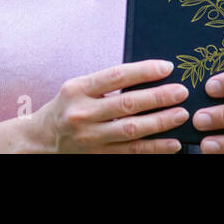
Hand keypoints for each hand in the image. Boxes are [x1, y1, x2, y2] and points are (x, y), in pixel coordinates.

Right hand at [30, 60, 190, 152]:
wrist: (42, 140)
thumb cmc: (67, 107)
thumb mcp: (79, 88)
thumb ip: (107, 83)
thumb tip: (150, 76)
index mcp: (78, 89)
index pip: (116, 76)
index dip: (143, 71)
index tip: (167, 67)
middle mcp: (82, 114)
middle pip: (126, 104)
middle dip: (158, 97)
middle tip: (181, 92)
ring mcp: (90, 138)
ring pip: (131, 130)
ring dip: (160, 122)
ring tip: (181, 114)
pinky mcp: (98, 156)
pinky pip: (131, 152)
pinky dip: (154, 148)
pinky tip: (172, 144)